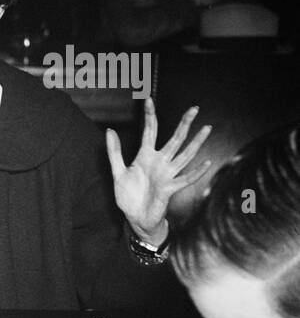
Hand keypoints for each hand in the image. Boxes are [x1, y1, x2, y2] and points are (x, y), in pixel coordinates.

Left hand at [106, 99, 211, 243]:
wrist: (135, 217)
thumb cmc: (129, 195)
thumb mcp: (117, 171)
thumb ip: (114, 151)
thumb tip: (109, 130)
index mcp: (145, 156)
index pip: (150, 131)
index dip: (150, 116)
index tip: (150, 100)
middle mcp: (160, 162)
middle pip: (175, 139)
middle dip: (184, 124)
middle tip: (194, 108)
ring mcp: (167, 174)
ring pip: (185, 155)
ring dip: (196, 143)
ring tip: (206, 128)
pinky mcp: (170, 189)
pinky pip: (186, 179)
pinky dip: (196, 172)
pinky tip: (207, 163)